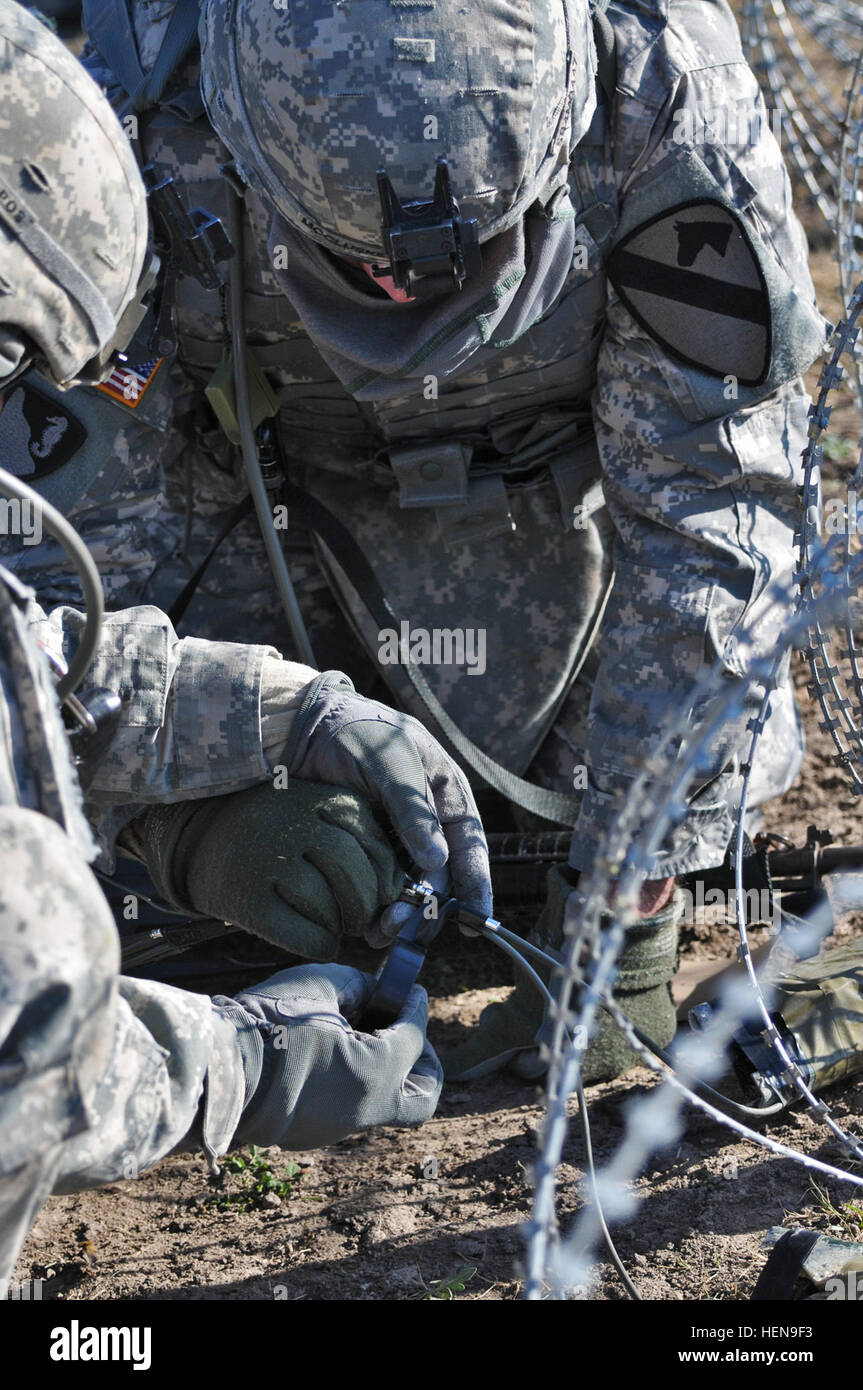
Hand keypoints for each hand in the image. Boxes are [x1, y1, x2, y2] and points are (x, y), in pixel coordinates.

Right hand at [137, 778, 405, 958]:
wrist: (198, 837)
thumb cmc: (278, 833)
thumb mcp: (315, 814)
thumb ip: (358, 841)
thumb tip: (402, 895)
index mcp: (319, 797)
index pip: (374, 841)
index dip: (389, 876)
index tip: (386, 893)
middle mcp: (292, 823)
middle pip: (353, 871)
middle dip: (367, 903)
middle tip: (363, 917)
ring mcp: (266, 860)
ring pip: (327, 905)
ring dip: (343, 926)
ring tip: (338, 927)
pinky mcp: (246, 899)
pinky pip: (302, 935)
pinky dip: (321, 946)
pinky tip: (318, 941)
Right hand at [216, 964, 442, 1148]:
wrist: (217, 1067)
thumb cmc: (270, 1021)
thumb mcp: (321, 985)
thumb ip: (358, 986)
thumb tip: (372, 992)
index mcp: (376, 1073)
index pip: (414, 1037)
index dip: (415, 1008)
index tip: (412, 992)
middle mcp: (365, 1109)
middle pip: (421, 1099)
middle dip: (425, 1065)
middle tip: (409, 1037)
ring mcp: (337, 1128)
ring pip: (380, 1104)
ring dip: (381, 1072)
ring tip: (359, 1037)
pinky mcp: (310, 1134)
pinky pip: (344, 1108)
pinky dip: (348, 1082)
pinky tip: (327, 1056)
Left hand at [285, 672, 491, 931]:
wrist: (303, 728)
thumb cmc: (356, 732)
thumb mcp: (390, 761)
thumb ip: (413, 808)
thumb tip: (438, 862)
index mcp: (447, 792)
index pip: (471, 845)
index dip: (476, 884)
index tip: (473, 920)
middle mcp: (429, 821)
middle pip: (441, 875)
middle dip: (428, 906)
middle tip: (403, 927)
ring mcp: (398, 837)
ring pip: (412, 885)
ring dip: (402, 912)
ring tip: (380, 931)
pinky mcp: (369, 849)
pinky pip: (381, 884)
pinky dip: (377, 906)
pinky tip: (366, 922)